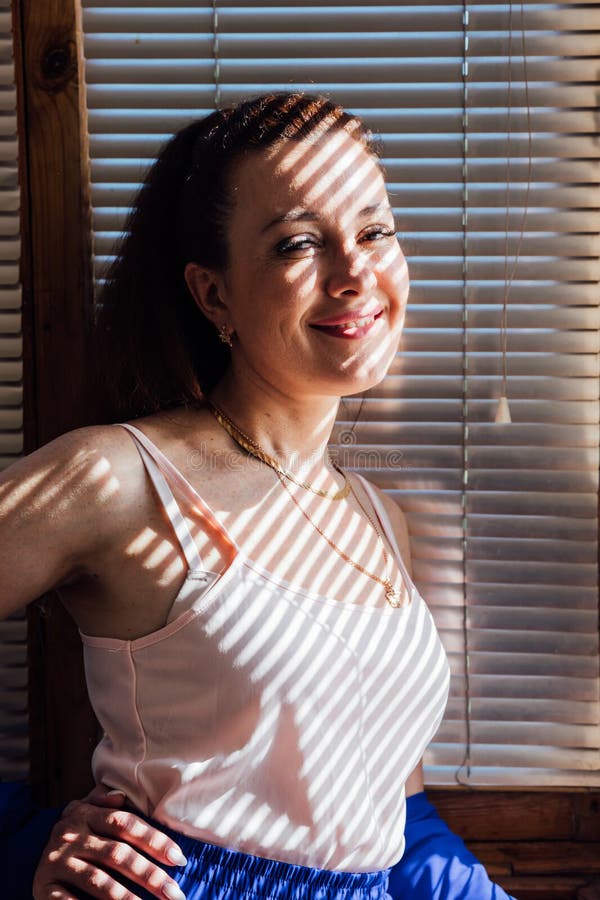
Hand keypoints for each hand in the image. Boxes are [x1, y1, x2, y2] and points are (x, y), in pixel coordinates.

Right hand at [32, 786, 186, 899]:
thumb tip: (120, 796)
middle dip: (150, 876)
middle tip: (175, 894)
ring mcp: (56, 862)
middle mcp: (70, 835)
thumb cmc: (74, 832)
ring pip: (98, 881)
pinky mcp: (43, 888)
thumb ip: (104, 803)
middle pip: (117, 855)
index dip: (154, 840)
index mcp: (86, 814)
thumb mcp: (85, 810)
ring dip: (127, 899)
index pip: (126, 825)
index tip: (179, 860)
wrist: (25, 850)